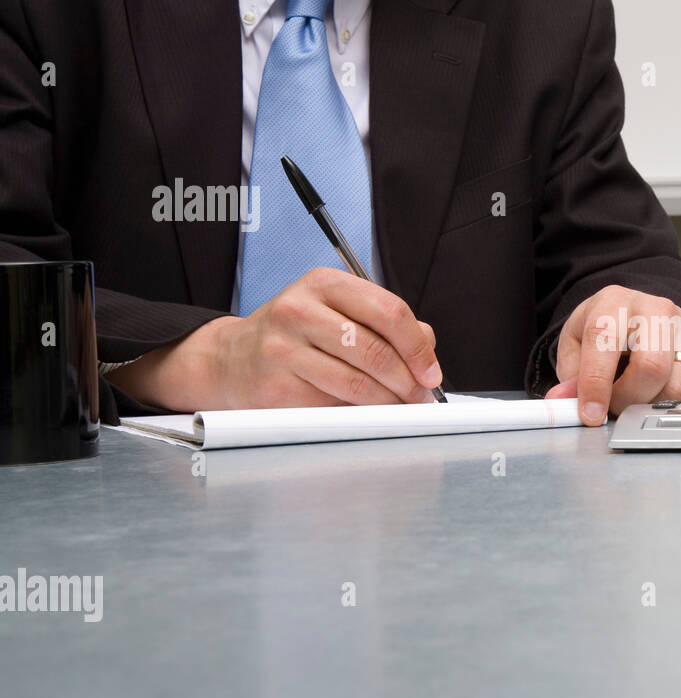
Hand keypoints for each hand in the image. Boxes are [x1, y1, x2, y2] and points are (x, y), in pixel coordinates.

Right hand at [108, 267, 441, 410]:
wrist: (233, 359)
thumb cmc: (296, 335)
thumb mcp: (338, 312)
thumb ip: (385, 324)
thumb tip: (428, 349)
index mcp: (324, 284)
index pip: (388, 311)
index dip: (418, 347)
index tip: (431, 372)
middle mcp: (299, 309)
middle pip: (375, 350)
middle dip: (407, 380)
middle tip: (420, 396)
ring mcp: (282, 347)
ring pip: (356, 383)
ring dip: (388, 402)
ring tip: (399, 406)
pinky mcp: (275, 385)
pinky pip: (331, 405)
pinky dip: (357, 413)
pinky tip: (364, 412)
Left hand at [543, 285, 680, 424]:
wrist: (640, 313)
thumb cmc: (607, 331)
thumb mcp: (577, 346)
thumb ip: (570, 377)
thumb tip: (562, 402)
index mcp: (614, 303)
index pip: (605, 342)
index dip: (596, 384)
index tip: (591, 414)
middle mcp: (655, 308)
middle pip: (651, 367)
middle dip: (630, 400)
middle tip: (617, 407)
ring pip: (679, 384)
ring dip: (654, 406)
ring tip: (639, 401)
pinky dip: (679, 405)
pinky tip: (661, 397)